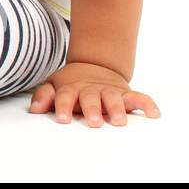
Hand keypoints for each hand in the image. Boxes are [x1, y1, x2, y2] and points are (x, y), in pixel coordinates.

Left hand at [28, 61, 160, 126]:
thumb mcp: (55, 85)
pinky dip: (147, 104)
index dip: (64, 107)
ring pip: (114, 98)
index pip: (66, 96)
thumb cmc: (72, 83)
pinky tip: (153, 113)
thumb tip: (34, 109)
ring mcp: (109, 91)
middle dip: (92, 109)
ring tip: (119, 121)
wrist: (94, 66)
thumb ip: (44, 96)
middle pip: (91, 98)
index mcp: (72, 88)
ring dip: (117, 108)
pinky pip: (138, 97)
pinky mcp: (125, 93)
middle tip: (94, 122)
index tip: (63, 119)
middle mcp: (91, 90)